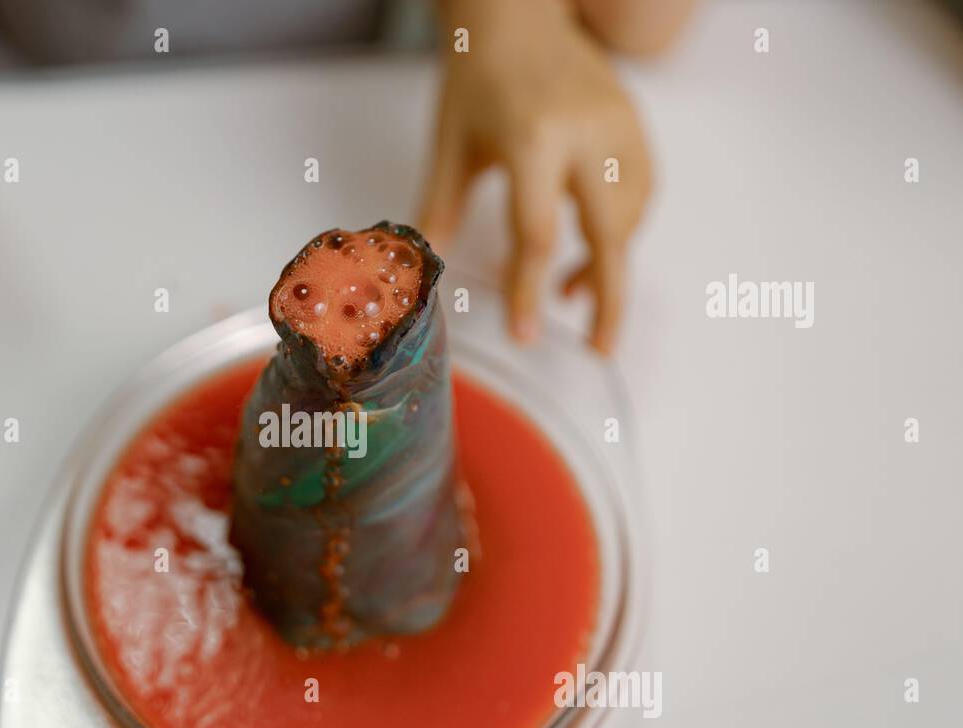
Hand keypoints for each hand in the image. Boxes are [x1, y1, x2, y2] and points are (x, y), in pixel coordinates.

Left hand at [419, 0, 652, 352]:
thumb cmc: (478, 75)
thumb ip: (441, 212)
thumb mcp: (449, 147)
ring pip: (631, 217)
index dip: (530, 290)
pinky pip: (643, 193)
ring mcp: (619, 127)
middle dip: (609, 300)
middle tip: (599, 350)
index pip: (538, 233)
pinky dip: (623, 230)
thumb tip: (426, 277)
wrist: (518, 11)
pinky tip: (593, 247)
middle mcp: (587, 134)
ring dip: (609, 263)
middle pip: (610, 235)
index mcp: (533, 138)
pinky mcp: (634, 124)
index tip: (526, 334)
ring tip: (571, 290)